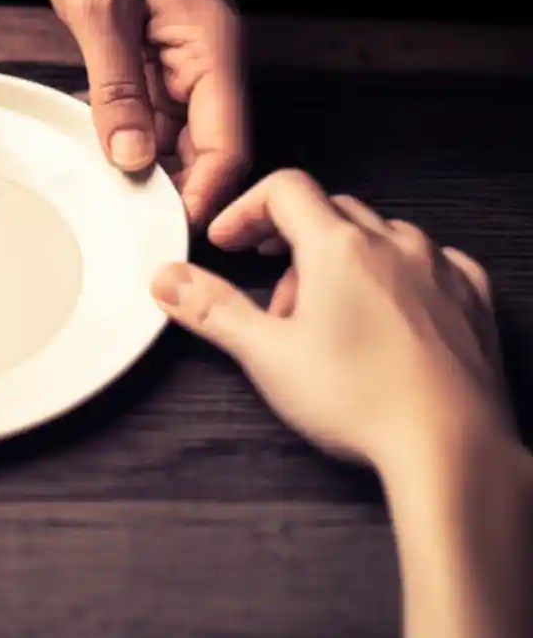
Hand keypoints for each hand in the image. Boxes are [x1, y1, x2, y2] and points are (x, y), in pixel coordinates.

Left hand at [43, 0, 246, 224]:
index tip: (170, 232)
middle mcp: (207, 62)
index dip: (206, 196)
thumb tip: (128, 156)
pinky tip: (105, 161)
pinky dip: (133, 140)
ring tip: (116, 208)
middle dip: (177, 193)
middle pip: (208, 151)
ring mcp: (183, 62)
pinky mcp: (156, 58)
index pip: (227, 146)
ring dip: (151, 171)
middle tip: (134, 233)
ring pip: (179, 139)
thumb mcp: (101, 7)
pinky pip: (154, 114)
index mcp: (212, 51)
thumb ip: (114, 85)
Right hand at [150, 170, 511, 469]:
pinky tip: (387, 312)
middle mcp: (394, 244)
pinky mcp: (471, 298)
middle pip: (330, 210)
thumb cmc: (361, 400)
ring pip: (380, 235)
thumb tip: (167, 278)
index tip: (228, 242)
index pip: (284, 190)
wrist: (450, 447)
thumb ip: (213, 308)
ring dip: (343, 257)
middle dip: (291, 239)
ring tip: (325, 311)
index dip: (246, 210)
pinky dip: (398, 274)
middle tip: (269, 285)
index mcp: (338, 247)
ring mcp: (439, 268)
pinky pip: (430, 263)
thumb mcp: (267, 355)